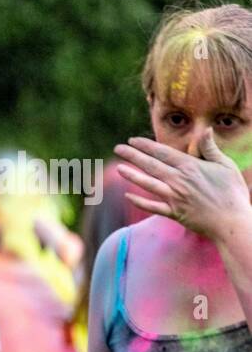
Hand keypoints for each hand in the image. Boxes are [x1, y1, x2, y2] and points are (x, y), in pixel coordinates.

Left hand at [114, 131, 251, 242]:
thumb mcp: (225, 166)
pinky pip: (152, 206)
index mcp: (191, 167)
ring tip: (118, 168)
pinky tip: (128, 196)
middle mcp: (179, 181)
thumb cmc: (232, 192)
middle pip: (151, 165)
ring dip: (132, 175)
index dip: (146, 145)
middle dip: (133, 155)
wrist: (232, 222)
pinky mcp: (174, 213)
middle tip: (118, 148)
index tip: (132, 140)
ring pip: (148, 184)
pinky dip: (140, 201)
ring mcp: (175, 198)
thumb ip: (210, 149)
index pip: (163, 152)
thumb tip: (206, 129)